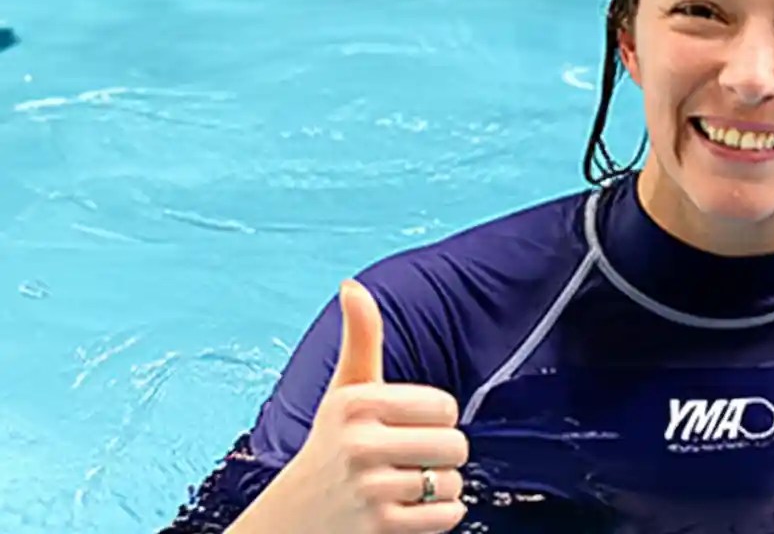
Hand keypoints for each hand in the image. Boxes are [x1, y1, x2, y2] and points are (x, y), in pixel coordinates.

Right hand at [237, 279, 467, 533]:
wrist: (296, 516)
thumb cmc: (334, 442)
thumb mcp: (345, 390)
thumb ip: (361, 338)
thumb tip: (351, 284)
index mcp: (356, 402)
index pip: (446, 407)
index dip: (435, 418)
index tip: (406, 425)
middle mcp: (359, 444)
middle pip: (456, 445)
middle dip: (442, 455)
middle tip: (409, 458)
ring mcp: (369, 489)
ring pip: (453, 482)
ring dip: (439, 487)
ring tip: (404, 484)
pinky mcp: (380, 527)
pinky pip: (449, 515)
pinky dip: (440, 515)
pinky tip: (408, 508)